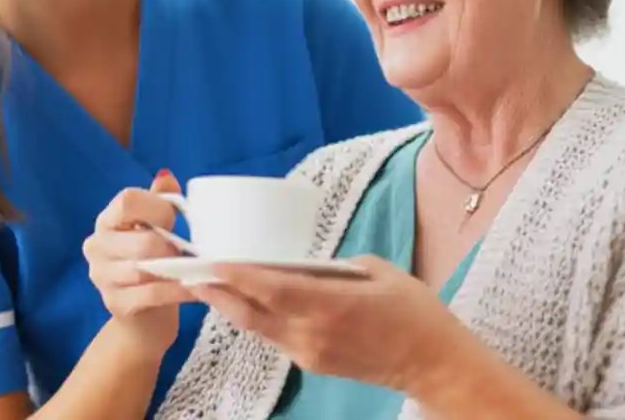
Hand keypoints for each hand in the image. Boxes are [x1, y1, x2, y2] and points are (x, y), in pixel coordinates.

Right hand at [83, 171, 194, 358]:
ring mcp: (102, 277)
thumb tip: (166, 176)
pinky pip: (154, 294)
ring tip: (200, 269)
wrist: (143, 320)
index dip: (158, 207)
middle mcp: (96, 246)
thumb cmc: (151, 265)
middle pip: (142, 241)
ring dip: (179, 270)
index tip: (175, 219)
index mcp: (106, 221)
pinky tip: (196, 289)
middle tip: (190, 253)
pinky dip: (180, 290)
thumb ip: (157, 202)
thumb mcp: (153, 230)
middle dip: (173, 247)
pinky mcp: (115, 303)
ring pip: (147, 270)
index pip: (128, 201)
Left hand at [190, 256, 464, 390]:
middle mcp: (312, 333)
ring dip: (231, 306)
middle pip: (250, 314)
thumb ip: (336, 266)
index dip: (235, 276)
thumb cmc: (415, 311)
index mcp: (330, 305)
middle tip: (190, 271)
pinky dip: (255, 318)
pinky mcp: (313, 363)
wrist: (434, 364)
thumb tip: (306, 262)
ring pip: (257, 328)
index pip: (270, 289)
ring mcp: (309, 353)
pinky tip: (244, 301)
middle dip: (217, 293)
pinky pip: (274, 337)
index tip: (209, 261)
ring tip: (207, 283)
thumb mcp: (379, 271)